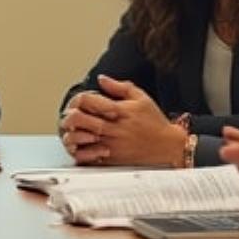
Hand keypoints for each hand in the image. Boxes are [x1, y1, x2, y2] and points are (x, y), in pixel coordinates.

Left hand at [59, 76, 184, 165]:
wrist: (168, 146)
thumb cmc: (154, 122)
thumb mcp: (141, 98)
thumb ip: (119, 87)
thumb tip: (102, 79)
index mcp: (119, 111)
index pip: (88, 101)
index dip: (78, 99)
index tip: (79, 101)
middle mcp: (113, 128)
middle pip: (79, 119)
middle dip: (70, 115)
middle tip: (71, 115)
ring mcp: (111, 145)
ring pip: (79, 138)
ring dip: (72, 132)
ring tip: (73, 130)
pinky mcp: (111, 159)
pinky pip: (86, 156)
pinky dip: (78, 150)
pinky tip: (81, 145)